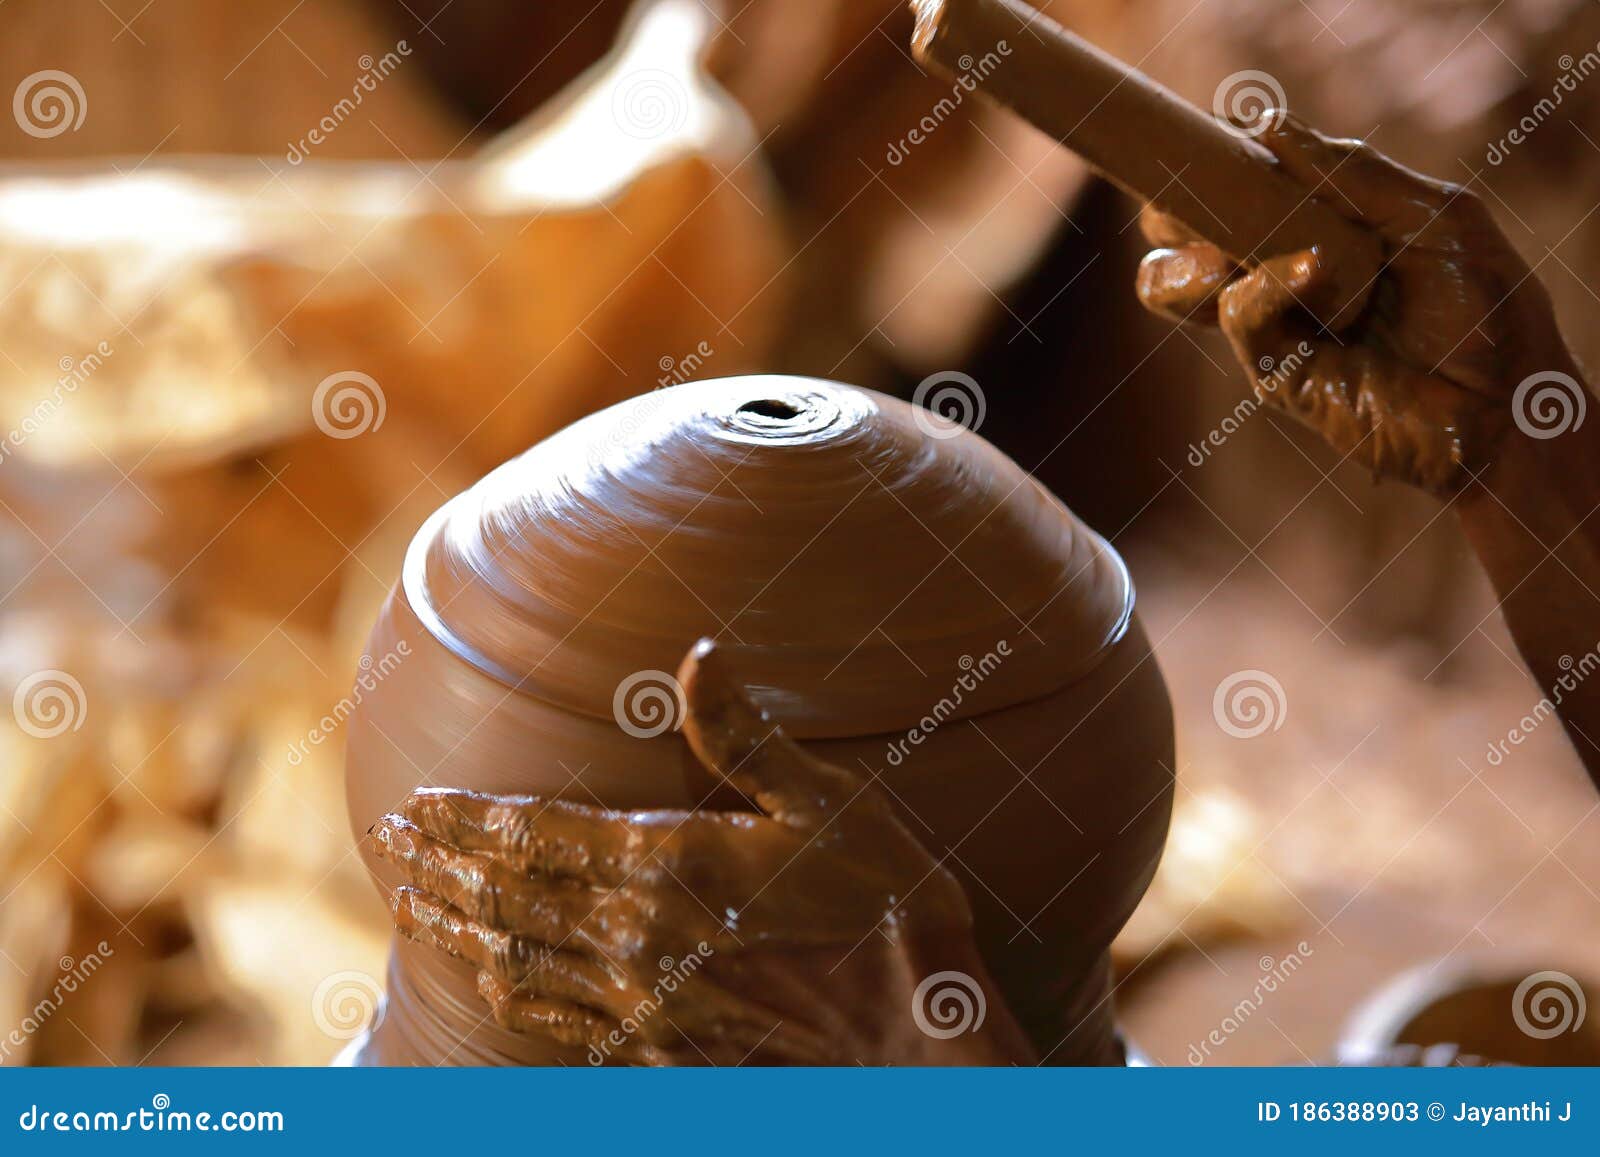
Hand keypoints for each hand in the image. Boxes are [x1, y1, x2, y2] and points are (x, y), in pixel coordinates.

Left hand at [366, 640, 1034, 1065]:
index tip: (412, 804)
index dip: (467, 820)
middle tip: (390, 846)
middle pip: (510, 898)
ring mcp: (643, 1000)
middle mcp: (637, 935)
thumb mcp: (825, 800)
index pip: (536, 835)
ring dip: (459, 933)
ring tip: (412, 912)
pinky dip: (514, 1000)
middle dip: (443, 869)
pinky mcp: (663, 1047)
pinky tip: (494, 988)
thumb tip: (699, 656)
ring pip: (520, 962)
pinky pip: (562, 1025)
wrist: (914, 1030)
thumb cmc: (880, 902)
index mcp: (669, 863)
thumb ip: (746, 736)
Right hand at [1135, 111, 1575, 495]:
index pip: (1228, 182)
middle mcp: (1274, 271)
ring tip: (1225, 254)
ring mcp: (1269, 323)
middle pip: (1174, 229)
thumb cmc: (1484, 311)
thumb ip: (1354, 174)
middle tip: (1204, 193)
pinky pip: (1237, 314)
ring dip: (1186, 256)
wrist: (1505, 408)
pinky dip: (1265, 286)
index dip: (1209, 155)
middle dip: (1174, 202)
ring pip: (1168, 282)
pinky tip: (1314, 271)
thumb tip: (1265, 125)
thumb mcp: (1433, 217)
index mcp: (1308, 224)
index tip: (1216, 136)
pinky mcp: (1273, 370)